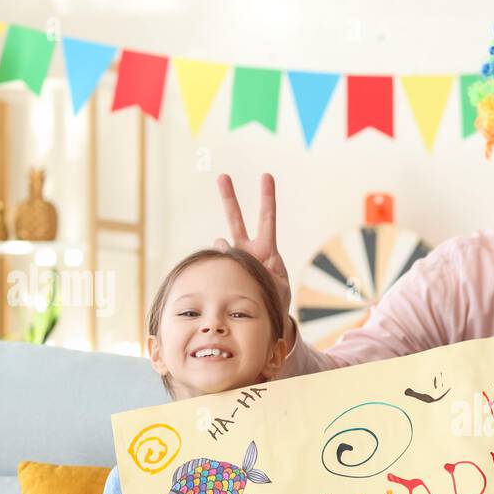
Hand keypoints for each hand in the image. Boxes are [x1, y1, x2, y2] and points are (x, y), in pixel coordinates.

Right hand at [214, 172, 291, 312]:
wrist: (265, 318)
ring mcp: (233, 260)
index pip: (267, 220)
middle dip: (229, 198)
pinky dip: (218, 267)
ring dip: (219, 248)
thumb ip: (258, 269)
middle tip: (222, 176)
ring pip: (220, 244)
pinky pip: (216, 263)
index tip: (266, 176)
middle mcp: (248, 251)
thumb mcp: (276, 287)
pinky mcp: (223, 270)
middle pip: (236, 220)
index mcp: (267, 250)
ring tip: (229, 265)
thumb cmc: (274, 301)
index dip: (267, 198)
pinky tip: (223, 276)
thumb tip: (225, 246)